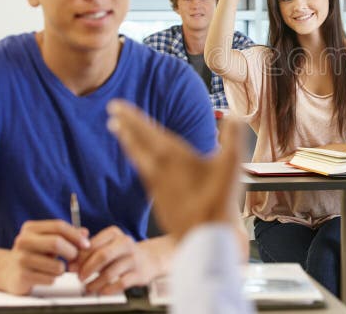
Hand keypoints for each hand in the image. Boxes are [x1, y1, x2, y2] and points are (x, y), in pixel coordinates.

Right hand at [0, 220, 89, 294]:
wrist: (6, 271)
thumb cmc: (33, 253)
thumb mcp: (47, 240)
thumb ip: (67, 235)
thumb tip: (85, 233)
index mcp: (30, 228)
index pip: (58, 226)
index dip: (76, 235)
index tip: (86, 244)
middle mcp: (23, 241)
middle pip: (56, 243)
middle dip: (72, 252)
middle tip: (74, 257)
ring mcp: (20, 259)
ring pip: (57, 265)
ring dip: (62, 269)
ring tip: (54, 267)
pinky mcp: (21, 277)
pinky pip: (50, 279)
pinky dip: (53, 278)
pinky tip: (44, 275)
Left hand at [69, 226, 154, 293]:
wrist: (148, 259)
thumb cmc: (121, 253)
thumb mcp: (106, 246)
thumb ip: (88, 252)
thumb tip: (71, 263)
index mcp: (114, 233)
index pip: (93, 244)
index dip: (80, 257)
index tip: (73, 266)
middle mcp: (126, 243)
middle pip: (102, 256)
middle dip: (87, 269)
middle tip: (79, 277)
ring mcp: (133, 259)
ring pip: (110, 273)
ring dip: (94, 283)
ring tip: (88, 287)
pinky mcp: (138, 274)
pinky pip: (120, 284)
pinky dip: (107, 290)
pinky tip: (102, 290)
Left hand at [106, 100, 244, 240]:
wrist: (205, 238)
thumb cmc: (219, 201)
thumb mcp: (232, 165)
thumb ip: (233, 137)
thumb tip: (234, 116)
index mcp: (176, 157)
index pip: (148, 132)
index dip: (132, 118)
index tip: (116, 106)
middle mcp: (161, 169)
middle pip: (138, 143)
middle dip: (125, 127)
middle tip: (111, 113)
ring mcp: (157, 185)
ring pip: (138, 159)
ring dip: (129, 143)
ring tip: (120, 133)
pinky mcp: (158, 199)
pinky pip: (143, 173)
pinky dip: (138, 160)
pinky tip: (140, 163)